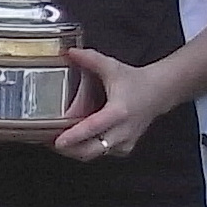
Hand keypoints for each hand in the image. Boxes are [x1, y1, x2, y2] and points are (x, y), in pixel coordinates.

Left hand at [51, 46, 172, 162]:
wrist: (159, 92)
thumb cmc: (135, 81)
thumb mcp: (112, 67)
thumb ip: (90, 59)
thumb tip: (70, 52)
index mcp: (118, 111)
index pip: (93, 128)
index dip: (74, 136)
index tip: (57, 142)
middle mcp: (122, 131)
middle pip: (90, 150)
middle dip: (68, 150)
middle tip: (47, 142)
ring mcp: (124, 143)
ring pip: (94, 154)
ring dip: (75, 151)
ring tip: (57, 141)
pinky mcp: (124, 149)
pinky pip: (101, 153)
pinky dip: (87, 149)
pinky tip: (76, 140)